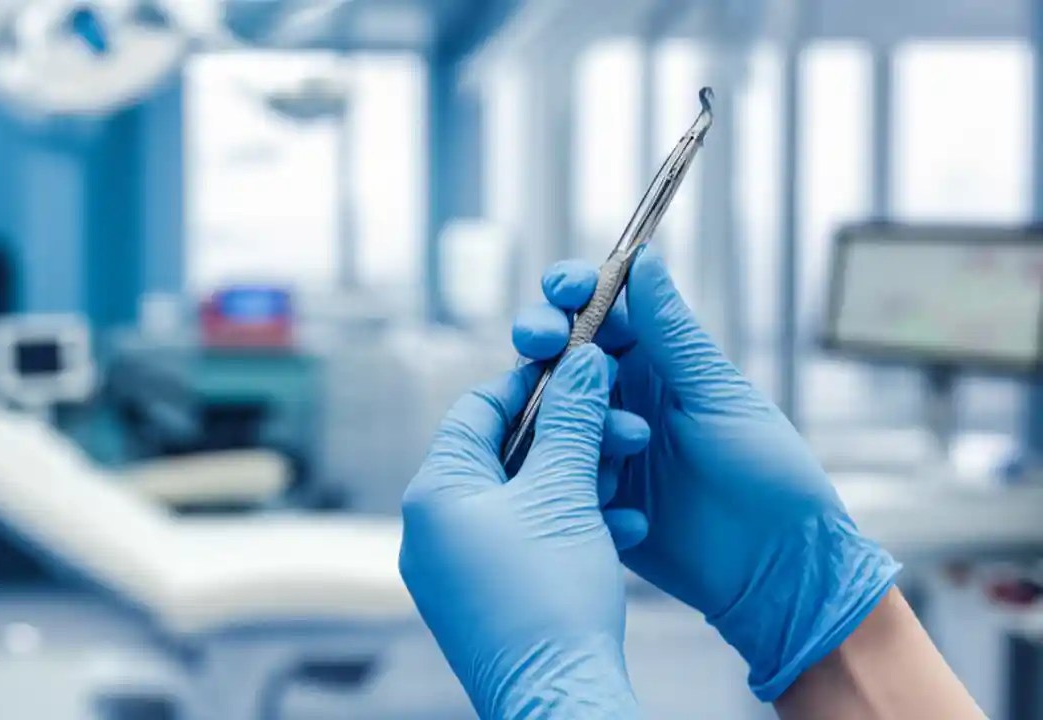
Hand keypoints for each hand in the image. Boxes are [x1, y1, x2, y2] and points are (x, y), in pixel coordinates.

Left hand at [399, 346, 649, 718]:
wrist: (559, 701)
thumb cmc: (552, 598)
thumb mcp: (566, 494)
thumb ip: (571, 421)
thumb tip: (580, 361)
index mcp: (434, 492)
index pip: (477, 409)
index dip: (532, 383)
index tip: (580, 369)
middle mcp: (432, 528)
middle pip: (505, 453)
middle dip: (571, 438)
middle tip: (622, 427)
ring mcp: (456, 568)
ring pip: (524, 498)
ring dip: (581, 482)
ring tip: (627, 480)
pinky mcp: (485, 600)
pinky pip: (527, 542)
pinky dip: (573, 528)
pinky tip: (624, 532)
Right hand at [512, 251, 900, 700]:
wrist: (773, 571)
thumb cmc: (768, 475)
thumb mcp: (717, 395)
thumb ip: (670, 332)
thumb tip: (643, 259)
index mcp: (655, 362)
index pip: (599, 309)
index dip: (572, 290)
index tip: (564, 289)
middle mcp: (620, 398)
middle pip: (557, 353)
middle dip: (542, 338)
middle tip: (543, 343)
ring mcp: (599, 447)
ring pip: (550, 411)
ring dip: (571, 416)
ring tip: (631, 445)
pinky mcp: (588, 494)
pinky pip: (556, 471)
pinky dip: (573, 472)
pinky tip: (620, 494)